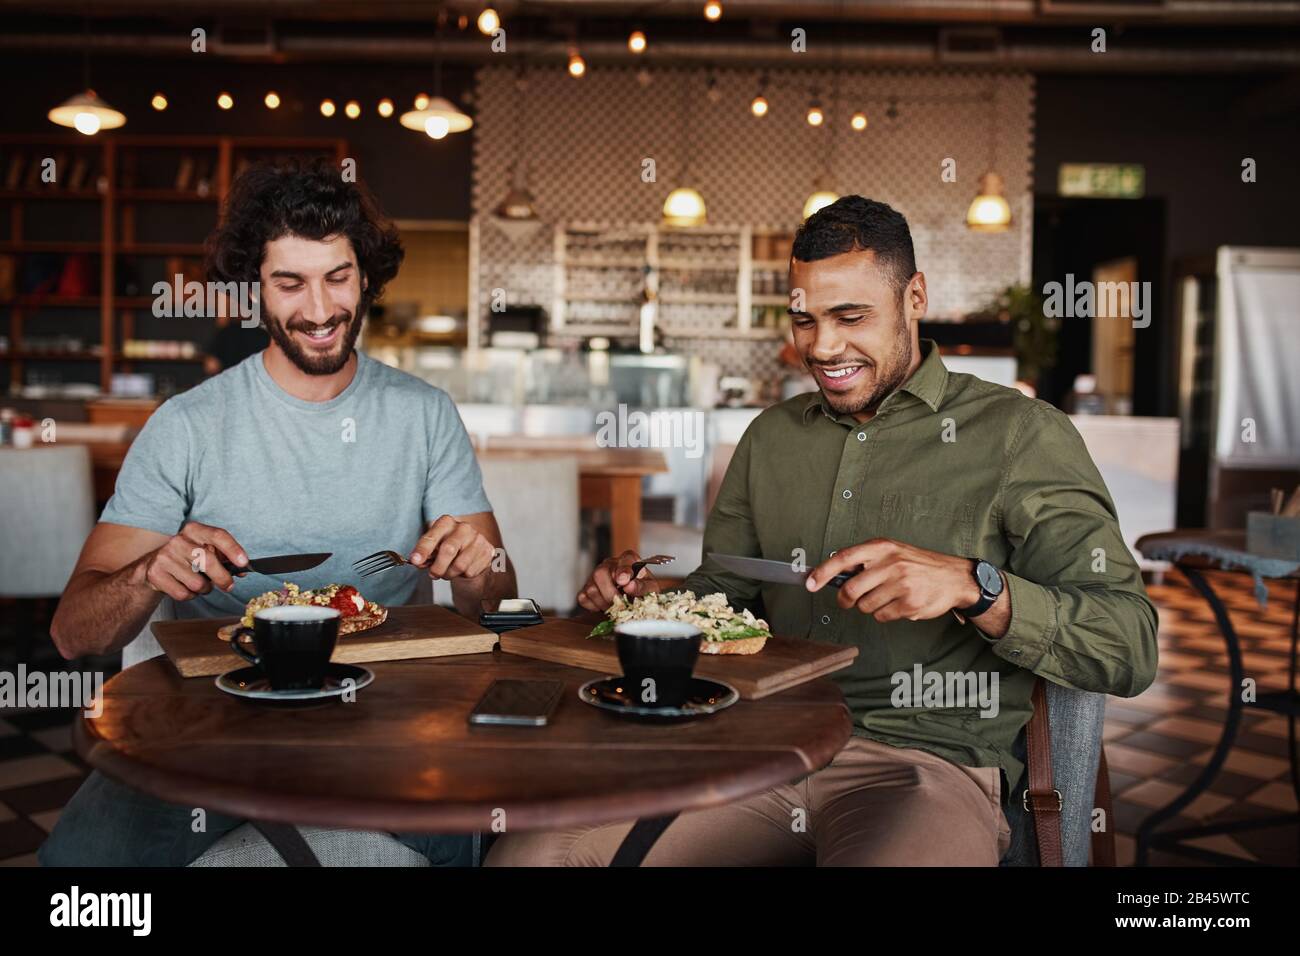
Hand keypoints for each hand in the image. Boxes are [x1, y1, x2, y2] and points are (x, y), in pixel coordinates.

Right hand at [138, 521, 247, 601]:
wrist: (153, 564)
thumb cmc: (187, 557)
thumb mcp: (205, 550)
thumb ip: (225, 558)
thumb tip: (242, 570)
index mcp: (194, 530)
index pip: (218, 535)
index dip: (233, 549)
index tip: (244, 562)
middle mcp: (179, 540)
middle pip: (208, 561)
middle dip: (223, 578)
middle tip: (228, 586)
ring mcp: (165, 557)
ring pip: (197, 583)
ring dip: (204, 589)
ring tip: (199, 583)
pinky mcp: (155, 574)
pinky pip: (183, 593)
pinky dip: (190, 595)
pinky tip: (185, 586)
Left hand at [409, 515, 496, 579]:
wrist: (473, 555)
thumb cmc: (450, 550)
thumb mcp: (434, 549)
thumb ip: (424, 555)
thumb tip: (417, 561)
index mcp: (446, 522)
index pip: (432, 536)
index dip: (422, 549)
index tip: (415, 560)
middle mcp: (463, 527)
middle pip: (448, 550)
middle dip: (437, 567)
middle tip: (433, 574)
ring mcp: (477, 539)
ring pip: (459, 565)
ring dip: (450, 574)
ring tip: (449, 571)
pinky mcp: (487, 552)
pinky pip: (470, 571)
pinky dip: (463, 575)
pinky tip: (464, 569)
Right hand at [575, 549, 658, 612]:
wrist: (634, 597)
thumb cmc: (642, 589)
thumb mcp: (650, 588)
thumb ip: (642, 586)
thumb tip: (630, 586)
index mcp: (628, 559)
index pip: (625, 560)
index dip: (623, 570)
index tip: (624, 581)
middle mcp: (609, 564)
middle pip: (600, 573)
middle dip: (611, 594)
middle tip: (621, 605)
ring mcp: (594, 575)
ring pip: (591, 589)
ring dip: (604, 603)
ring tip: (615, 608)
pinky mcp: (586, 588)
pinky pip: (583, 598)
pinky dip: (594, 606)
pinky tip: (605, 606)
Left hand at [805, 539, 978, 622]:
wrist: (954, 577)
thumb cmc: (918, 565)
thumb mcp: (892, 552)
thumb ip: (866, 560)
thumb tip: (833, 575)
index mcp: (882, 547)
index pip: (844, 558)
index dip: (823, 572)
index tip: (810, 583)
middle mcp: (890, 563)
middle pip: (851, 589)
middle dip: (846, 600)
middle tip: (848, 601)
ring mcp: (901, 584)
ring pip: (865, 606)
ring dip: (871, 606)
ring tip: (887, 597)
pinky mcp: (909, 603)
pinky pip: (882, 616)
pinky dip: (886, 614)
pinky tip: (900, 604)